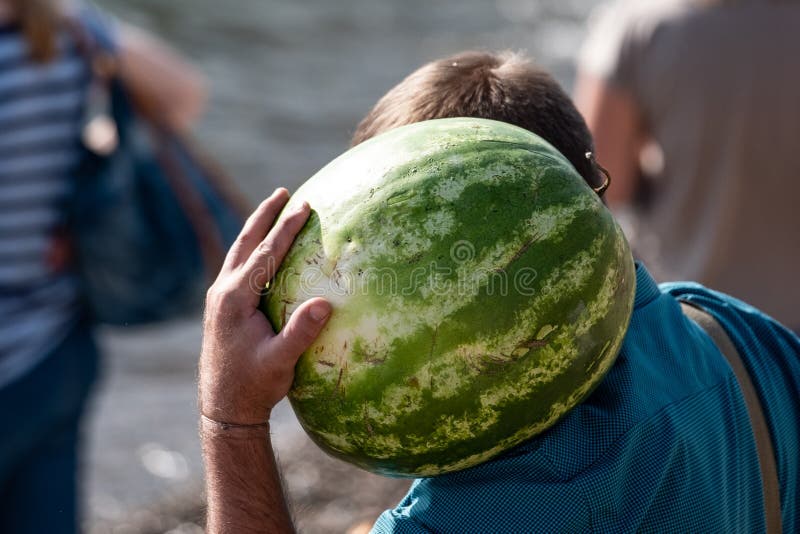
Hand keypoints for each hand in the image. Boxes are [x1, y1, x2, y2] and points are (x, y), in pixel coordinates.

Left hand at [199, 188, 331, 424]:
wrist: (223, 407)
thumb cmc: (254, 385)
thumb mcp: (280, 360)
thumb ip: (300, 332)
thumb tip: (325, 303)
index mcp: (235, 298)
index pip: (266, 253)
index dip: (286, 228)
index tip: (304, 205)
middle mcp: (222, 292)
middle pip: (245, 242)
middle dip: (264, 215)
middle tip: (282, 191)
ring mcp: (218, 298)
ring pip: (238, 252)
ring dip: (255, 228)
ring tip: (271, 209)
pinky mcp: (220, 307)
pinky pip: (237, 266)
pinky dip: (251, 249)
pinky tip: (261, 250)